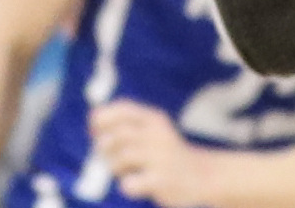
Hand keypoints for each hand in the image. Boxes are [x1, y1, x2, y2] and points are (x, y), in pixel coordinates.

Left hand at [90, 101, 219, 207]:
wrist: (202, 176)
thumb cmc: (167, 153)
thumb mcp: (153, 130)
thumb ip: (125, 123)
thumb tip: (92, 118)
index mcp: (154, 119)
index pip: (122, 109)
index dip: (102, 118)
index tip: (94, 129)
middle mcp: (158, 134)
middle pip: (116, 136)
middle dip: (105, 148)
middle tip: (110, 156)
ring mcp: (160, 158)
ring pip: (120, 159)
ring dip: (115, 167)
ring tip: (125, 171)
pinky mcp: (162, 181)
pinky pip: (129, 184)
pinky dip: (127, 186)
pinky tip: (137, 184)